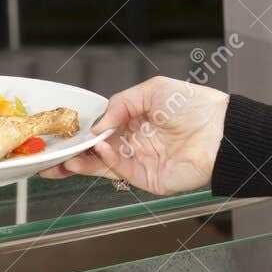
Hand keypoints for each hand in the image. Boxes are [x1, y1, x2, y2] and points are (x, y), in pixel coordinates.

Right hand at [43, 76, 227, 195]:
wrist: (220, 130)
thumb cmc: (194, 106)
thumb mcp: (152, 91)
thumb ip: (120, 104)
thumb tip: (98, 124)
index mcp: (135, 123)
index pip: (100, 131)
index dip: (80, 134)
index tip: (61, 135)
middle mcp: (135, 144)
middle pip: (96, 153)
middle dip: (72, 156)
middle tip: (51, 157)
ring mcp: (141, 163)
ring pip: (104, 166)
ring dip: (83, 162)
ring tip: (65, 159)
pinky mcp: (149, 180)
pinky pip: (122, 171)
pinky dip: (108, 161)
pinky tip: (98, 148)